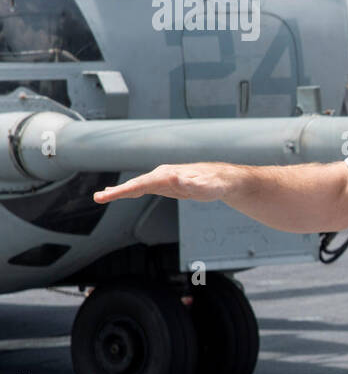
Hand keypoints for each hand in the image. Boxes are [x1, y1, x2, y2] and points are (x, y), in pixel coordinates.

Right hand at [93, 163, 235, 204]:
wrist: (223, 179)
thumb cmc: (216, 183)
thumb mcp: (206, 186)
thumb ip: (192, 183)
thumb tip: (177, 178)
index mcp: (168, 175)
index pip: (141, 184)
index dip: (123, 191)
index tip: (107, 196)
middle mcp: (163, 175)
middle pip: (136, 184)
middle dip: (117, 192)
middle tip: (98, 198)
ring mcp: (164, 179)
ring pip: (138, 185)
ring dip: (121, 191)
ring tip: (102, 196)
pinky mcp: (166, 185)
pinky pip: (145, 188)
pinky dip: (131, 191)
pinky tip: (122, 194)